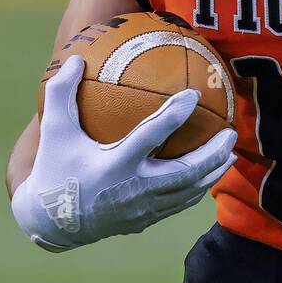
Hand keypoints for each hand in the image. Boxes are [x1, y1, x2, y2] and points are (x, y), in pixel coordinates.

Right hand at [11, 55, 236, 251]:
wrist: (50, 224)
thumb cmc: (54, 170)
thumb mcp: (54, 131)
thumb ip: (61, 93)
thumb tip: (74, 58)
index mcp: (114, 165)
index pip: (151, 135)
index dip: (174, 115)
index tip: (194, 94)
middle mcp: (133, 190)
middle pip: (185, 172)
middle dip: (213, 153)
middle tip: (230, 132)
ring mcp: (141, 210)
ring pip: (188, 192)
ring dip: (213, 172)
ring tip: (231, 154)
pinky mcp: (144, 221)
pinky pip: (178, 204)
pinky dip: (196, 189)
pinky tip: (208, 176)